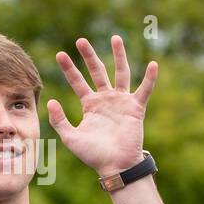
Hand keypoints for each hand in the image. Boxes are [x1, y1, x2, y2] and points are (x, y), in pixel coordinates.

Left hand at [48, 35, 157, 175]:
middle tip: (81, 40)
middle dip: (89, 56)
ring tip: (115, 38)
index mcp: (90, 105)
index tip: (60, 54)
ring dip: (118, 56)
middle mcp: (106, 99)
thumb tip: (50, 101)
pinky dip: (150, 78)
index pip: (77, 82)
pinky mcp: (136, 108)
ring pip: (121, 73)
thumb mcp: (71, 138)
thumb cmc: (93, 155)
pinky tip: (153, 64)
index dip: (69, 69)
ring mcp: (121, 101)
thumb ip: (59, 120)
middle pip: (98, 71)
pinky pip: (144, 90)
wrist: (115, 166)